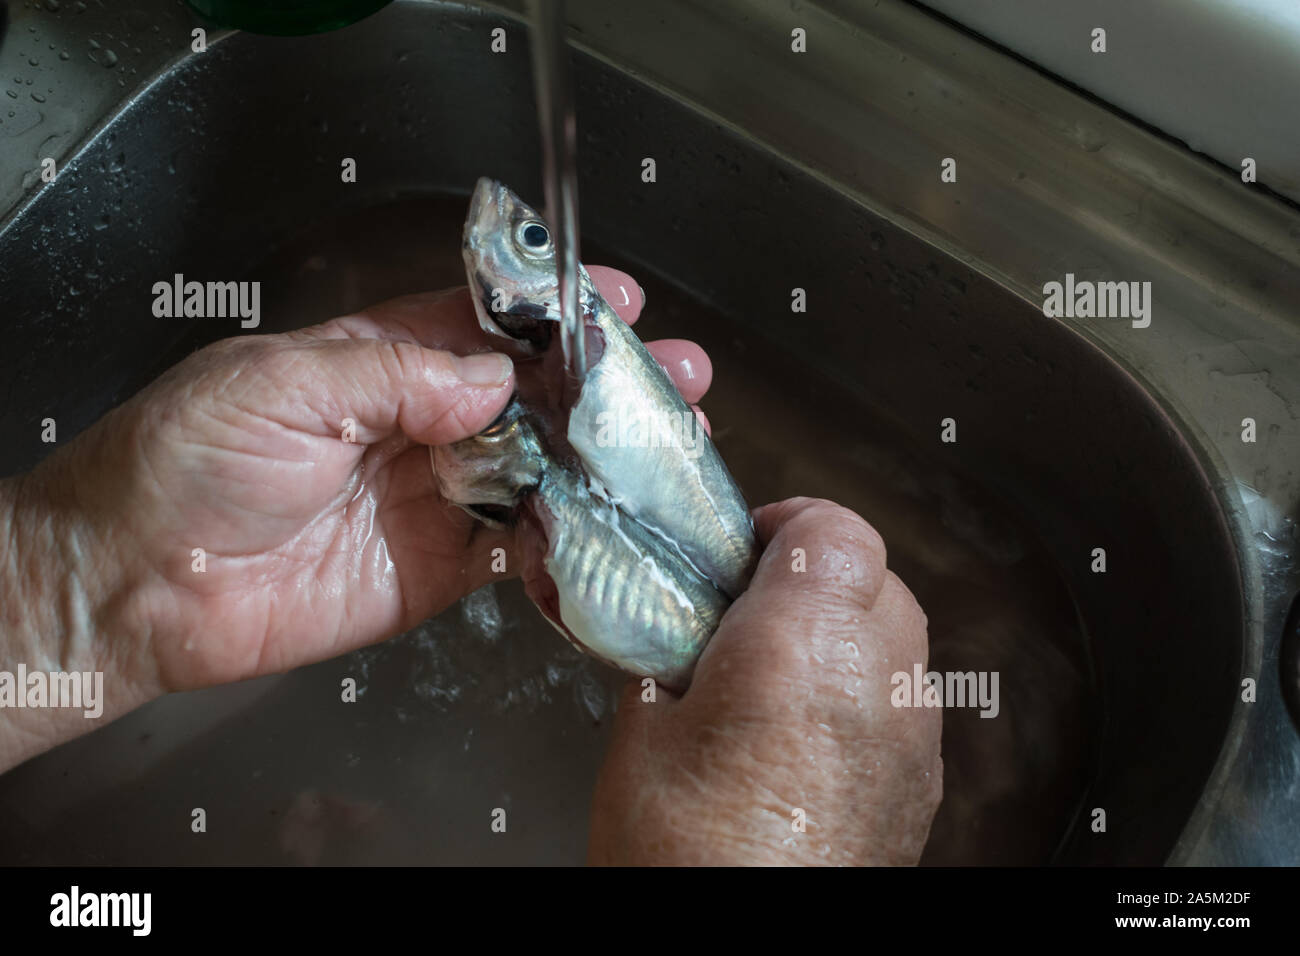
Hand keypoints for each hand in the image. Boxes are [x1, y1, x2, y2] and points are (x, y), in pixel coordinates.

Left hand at [0, 268, 711, 769]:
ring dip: (603, 458)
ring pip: (537, 470)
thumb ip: (390, 374)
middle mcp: (414, 424)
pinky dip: (566, 537)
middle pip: (528, 397)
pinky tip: (617, 521)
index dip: (551, 310)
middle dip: (603, 384)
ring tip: (673, 443)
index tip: (617, 296)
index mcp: (375, 359)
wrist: (136, 589)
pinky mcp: (435, 571)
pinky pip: (516, 549)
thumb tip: (491, 380)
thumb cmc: (182, 463)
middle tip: (676, 375)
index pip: (482, 323)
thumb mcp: (278, 384)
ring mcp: (430, 499)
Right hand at [586, 497, 943, 864]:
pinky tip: (807, 732)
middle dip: (817, 574)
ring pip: (897, 636)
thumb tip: (680, 626)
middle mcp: (876, 679)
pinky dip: (863, 692)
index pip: (836, 526)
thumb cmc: (689, 856)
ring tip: (778, 673)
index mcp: (802, 642)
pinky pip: (903, 701)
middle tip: (753, 607)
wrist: (748, 950)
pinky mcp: (919, 785)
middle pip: (876, 574)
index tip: (750, 546)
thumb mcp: (642, 728)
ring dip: (844, 631)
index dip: (791, 522)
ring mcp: (909, 734)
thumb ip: (670, 650)